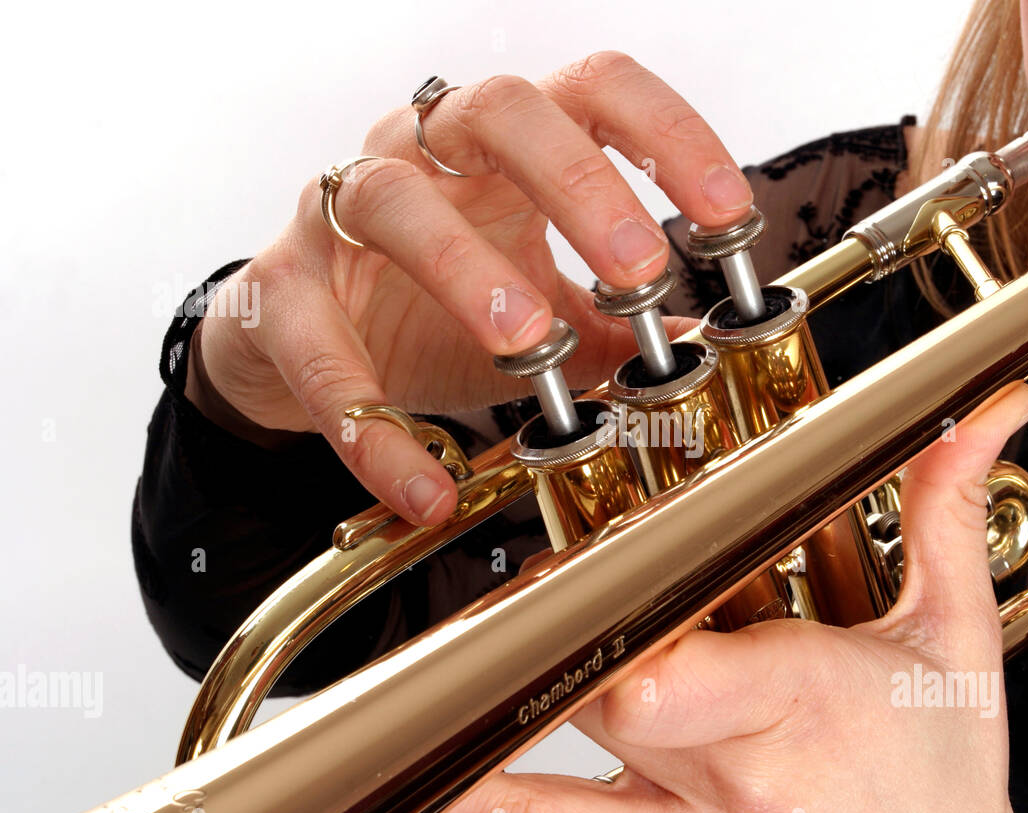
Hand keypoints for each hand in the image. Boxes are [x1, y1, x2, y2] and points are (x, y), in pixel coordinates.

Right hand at [188, 52, 753, 525]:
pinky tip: (426, 486)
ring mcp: (342, 212)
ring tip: (524, 342)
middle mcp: (424, 152)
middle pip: (500, 112)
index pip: (595, 92)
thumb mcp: (541, 313)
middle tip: (637, 267)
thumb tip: (709, 361)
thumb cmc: (429, 310)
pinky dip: (370, 422)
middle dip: (579, 184)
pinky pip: (316, 344)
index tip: (728, 216)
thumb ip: (617, 333)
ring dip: (466, 269)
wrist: (298, 344)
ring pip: (394, 200)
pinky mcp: (280, 289)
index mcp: (505, 148)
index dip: (668, 135)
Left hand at [404, 382, 1027, 812]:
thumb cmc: (939, 776)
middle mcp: (735, 793)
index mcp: (799, 708)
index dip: (592, 624)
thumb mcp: (953, 641)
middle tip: (460, 639)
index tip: (559, 579)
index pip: (663, 673)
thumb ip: (938, 514)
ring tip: (410, 736)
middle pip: (578, 731)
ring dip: (453, 783)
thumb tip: (981, 412)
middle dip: (506, 677)